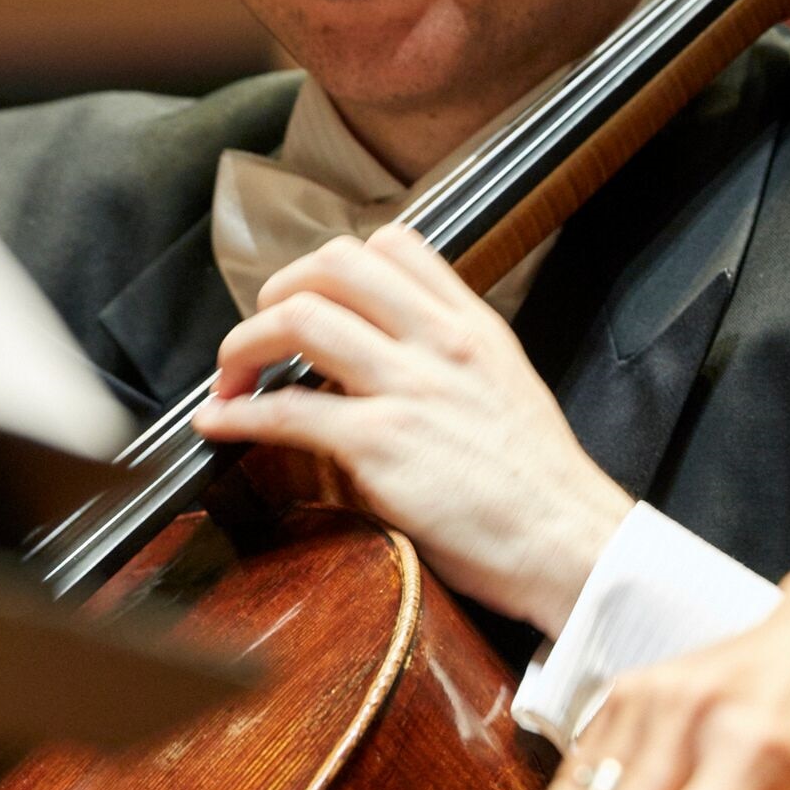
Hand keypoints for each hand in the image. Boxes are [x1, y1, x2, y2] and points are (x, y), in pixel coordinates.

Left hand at [197, 225, 629, 628]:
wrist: (570, 543)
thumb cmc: (540, 485)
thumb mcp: (506, 388)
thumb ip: (449, 360)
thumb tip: (385, 356)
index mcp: (471, 327)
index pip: (392, 246)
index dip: (333, 266)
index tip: (310, 300)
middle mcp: (438, 343)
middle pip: (332, 267)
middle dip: (276, 292)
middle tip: (260, 334)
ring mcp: (408, 389)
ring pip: (299, 320)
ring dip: (243, 345)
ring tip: (231, 376)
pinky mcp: (381, 445)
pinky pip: (286, 410)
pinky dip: (237, 413)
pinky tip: (219, 423)